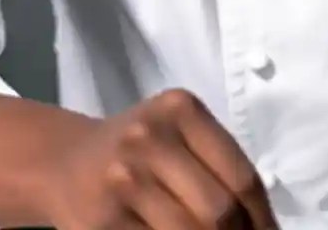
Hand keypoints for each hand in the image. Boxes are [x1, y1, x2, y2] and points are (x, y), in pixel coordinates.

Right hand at [41, 88, 278, 228]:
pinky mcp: (102, 218)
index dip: (264, 220)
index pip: (242, 178)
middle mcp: (148, 137)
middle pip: (220, 211)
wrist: (64, 161)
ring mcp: (122, 177)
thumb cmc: (138, 151)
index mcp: (180, 109)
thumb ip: (220, 170)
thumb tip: (264, 228)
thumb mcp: (179, 137)